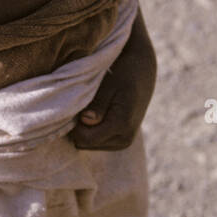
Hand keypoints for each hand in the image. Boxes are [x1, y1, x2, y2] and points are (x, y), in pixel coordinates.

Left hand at [68, 11, 156, 149]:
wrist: (143, 71)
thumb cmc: (123, 73)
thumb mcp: (108, 84)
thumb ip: (97, 104)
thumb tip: (85, 120)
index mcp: (122, 125)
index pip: (85, 138)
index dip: (74, 125)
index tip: (75, 107)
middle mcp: (125, 139)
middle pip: (85, 144)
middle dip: (79, 127)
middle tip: (83, 105)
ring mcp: (124, 143)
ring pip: (89, 145)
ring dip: (85, 129)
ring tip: (92, 107)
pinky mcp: (122, 142)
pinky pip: (96, 143)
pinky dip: (92, 130)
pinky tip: (96, 113)